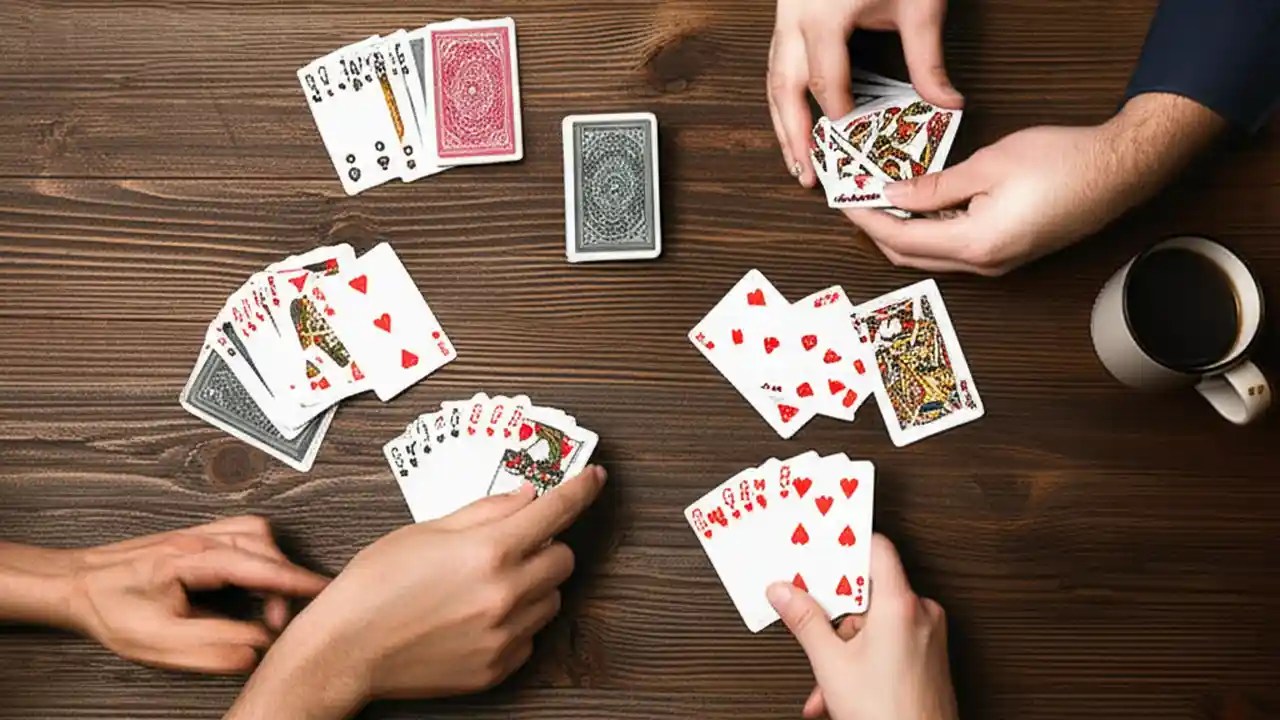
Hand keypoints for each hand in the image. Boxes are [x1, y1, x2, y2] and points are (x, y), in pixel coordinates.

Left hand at [68, 516, 329, 673]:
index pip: (258, 566)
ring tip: (272, 598)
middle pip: (264, 545)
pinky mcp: (196, 535)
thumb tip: (258, 646)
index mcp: (192, 559)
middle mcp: (199, 537)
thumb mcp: (158, 640)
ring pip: (256, 533)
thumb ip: (212, 644)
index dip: (295, 581)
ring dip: (273, 563)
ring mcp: (198, 532)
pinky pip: (243, 532)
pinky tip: (255, 574)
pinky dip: (261, 552)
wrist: (74, 584)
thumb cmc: (110, 610)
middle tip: (281, 618)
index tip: (324, 591)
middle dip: (285, 579)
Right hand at [226, 466, 607, 719]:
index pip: (557, 511)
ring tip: (485, 585)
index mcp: (489, 551)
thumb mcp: (426, 530)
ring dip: (533, 585)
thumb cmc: (375, 585)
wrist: (347, 649)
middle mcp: (506, 594)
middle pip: (563, 559)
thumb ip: (485, 512)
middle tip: (512, 544)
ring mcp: (505, 635)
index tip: (595, 477)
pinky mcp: (498, 668)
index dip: (581, 489)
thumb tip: (527, 496)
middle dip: (545, 545)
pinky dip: (515, 622)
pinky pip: (530, 636)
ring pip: (551, 600)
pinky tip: (476, 616)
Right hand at [767, 534, 957, 719]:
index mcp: (899, 605)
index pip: (876, 548)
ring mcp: (928, 635)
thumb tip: (784, 592)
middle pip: (868, 592)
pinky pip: (890, 642)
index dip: (846, 544)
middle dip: (835, 618)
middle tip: (812, 624)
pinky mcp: (929, 655)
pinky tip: (842, 687)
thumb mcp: (831, 664)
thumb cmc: (889, 715)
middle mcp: (921, 614)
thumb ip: (805, 621)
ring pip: (876, 624)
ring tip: (826, 679)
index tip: (821, 545)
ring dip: (845, 647)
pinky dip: (864, 659)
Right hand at [768, 0, 962, 186]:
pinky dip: (784, 99)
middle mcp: (797, 19)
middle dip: (795, 136)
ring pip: (774, 81)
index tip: (854, 147)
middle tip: (807, 175)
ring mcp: (786, 18)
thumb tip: (948, 103)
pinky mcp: (787, 17)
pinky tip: (793, 122)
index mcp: (826, 15)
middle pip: (786, 90)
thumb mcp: (917, 4)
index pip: (829, 81)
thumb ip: (928, 58)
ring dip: (782, 124)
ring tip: (794, 161)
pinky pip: (777, 66)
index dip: (840, 119)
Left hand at [845, 92, 1227, 275]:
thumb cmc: (1063, 164)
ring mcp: (996, 265)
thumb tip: (894, 196)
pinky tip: (919, 206)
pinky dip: (929, 232)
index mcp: (974, 245)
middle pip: (909, 255)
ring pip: (931, 255)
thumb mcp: (987, 165)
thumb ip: (934, 186)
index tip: (846, 202)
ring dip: (902, 232)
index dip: (867, 220)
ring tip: (881, 200)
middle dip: (877, 230)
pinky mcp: (1007, 255)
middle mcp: (983, 266)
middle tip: (856, 201)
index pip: (899, 238)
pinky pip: (954, 250)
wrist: (1119, 172)